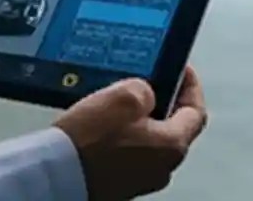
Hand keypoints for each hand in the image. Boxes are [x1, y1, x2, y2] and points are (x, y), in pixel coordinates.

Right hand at [55, 67, 207, 200]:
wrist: (57, 176)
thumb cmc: (90, 141)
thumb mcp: (124, 96)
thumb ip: (145, 89)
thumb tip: (145, 93)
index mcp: (173, 146)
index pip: (196, 111)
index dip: (190, 85)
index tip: (180, 69)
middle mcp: (162, 168)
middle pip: (173, 128)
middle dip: (162, 102)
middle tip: (147, 81)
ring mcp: (140, 180)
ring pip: (148, 141)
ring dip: (138, 121)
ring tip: (117, 102)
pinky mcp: (118, 184)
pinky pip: (127, 154)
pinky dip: (121, 138)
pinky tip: (101, 126)